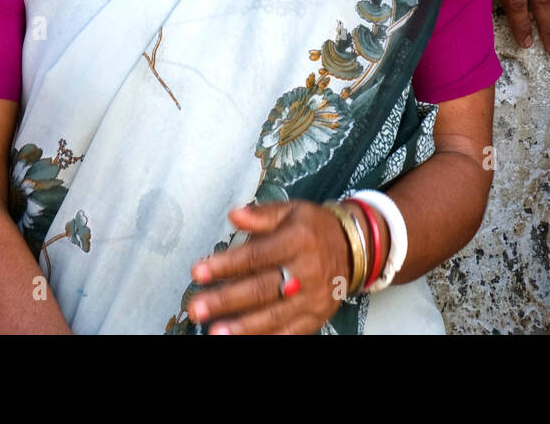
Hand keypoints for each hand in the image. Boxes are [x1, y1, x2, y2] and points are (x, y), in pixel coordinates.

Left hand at [187, 200, 349, 333]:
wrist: (353, 248)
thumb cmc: (314, 228)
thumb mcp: (291, 211)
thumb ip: (262, 215)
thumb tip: (234, 215)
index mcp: (299, 240)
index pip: (258, 256)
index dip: (227, 264)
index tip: (198, 271)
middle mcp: (308, 270)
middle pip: (263, 289)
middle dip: (227, 299)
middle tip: (197, 307)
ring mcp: (313, 297)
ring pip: (275, 315)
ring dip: (242, 327)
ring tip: (214, 332)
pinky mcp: (316, 316)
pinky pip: (289, 332)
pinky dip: (266, 337)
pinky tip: (243, 339)